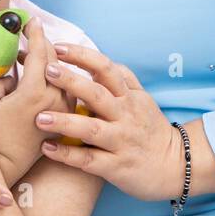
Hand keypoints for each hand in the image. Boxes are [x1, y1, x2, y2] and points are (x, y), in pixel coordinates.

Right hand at [0, 17, 72, 165]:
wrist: (7, 166)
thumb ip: (0, 78)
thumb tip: (14, 71)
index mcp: (35, 92)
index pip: (39, 53)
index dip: (34, 33)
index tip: (31, 20)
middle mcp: (55, 99)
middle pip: (55, 60)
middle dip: (43, 43)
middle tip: (31, 33)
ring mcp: (64, 109)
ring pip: (64, 73)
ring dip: (51, 60)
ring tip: (32, 56)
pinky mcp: (66, 116)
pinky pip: (67, 88)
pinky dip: (57, 76)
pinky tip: (44, 74)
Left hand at [33, 42, 183, 201]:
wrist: (175, 166)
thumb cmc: (151, 130)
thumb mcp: (143, 100)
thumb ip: (123, 79)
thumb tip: (98, 62)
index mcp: (129, 97)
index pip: (107, 69)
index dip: (83, 56)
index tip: (58, 48)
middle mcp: (125, 116)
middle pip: (97, 94)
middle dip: (71, 81)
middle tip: (46, 70)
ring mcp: (121, 141)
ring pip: (91, 129)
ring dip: (64, 122)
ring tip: (39, 118)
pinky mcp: (116, 167)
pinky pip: (89, 160)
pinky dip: (67, 154)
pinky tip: (47, 148)